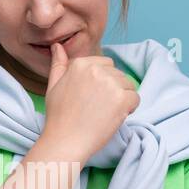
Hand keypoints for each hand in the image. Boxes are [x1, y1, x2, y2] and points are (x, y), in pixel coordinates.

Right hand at [40, 39, 138, 161]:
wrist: (65, 141)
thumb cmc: (59, 117)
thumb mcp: (53, 86)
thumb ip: (58, 64)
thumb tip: (58, 46)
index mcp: (81, 64)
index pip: (105, 64)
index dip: (102, 82)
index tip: (92, 98)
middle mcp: (96, 69)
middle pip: (118, 74)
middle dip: (113, 89)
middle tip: (98, 108)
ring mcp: (110, 83)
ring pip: (128, 85)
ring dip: (122, 99)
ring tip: (105, 113)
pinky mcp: (122, 99)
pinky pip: (135, 98)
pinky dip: (130, 109)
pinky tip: (114, 117)